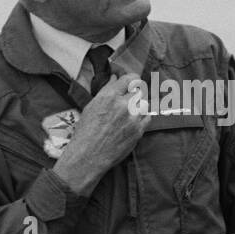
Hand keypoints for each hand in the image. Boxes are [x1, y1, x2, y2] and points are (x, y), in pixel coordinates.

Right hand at [52, 74, 150, 194]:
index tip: (131, 82)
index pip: (130, 78)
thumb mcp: (91, 106)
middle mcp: (123, 104)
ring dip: (139, 106)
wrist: (89, 155)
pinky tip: (133, 121)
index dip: (132, 79)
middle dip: (134, 94)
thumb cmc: (86, 132)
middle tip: (128, 100)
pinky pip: (148, 117)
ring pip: (144, 103)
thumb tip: (115, 78)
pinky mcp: (138, 131)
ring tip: (129, 113)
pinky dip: (143, 117)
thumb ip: (106, 90)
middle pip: (139, 90)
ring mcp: (133, 118)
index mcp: (109, 96)